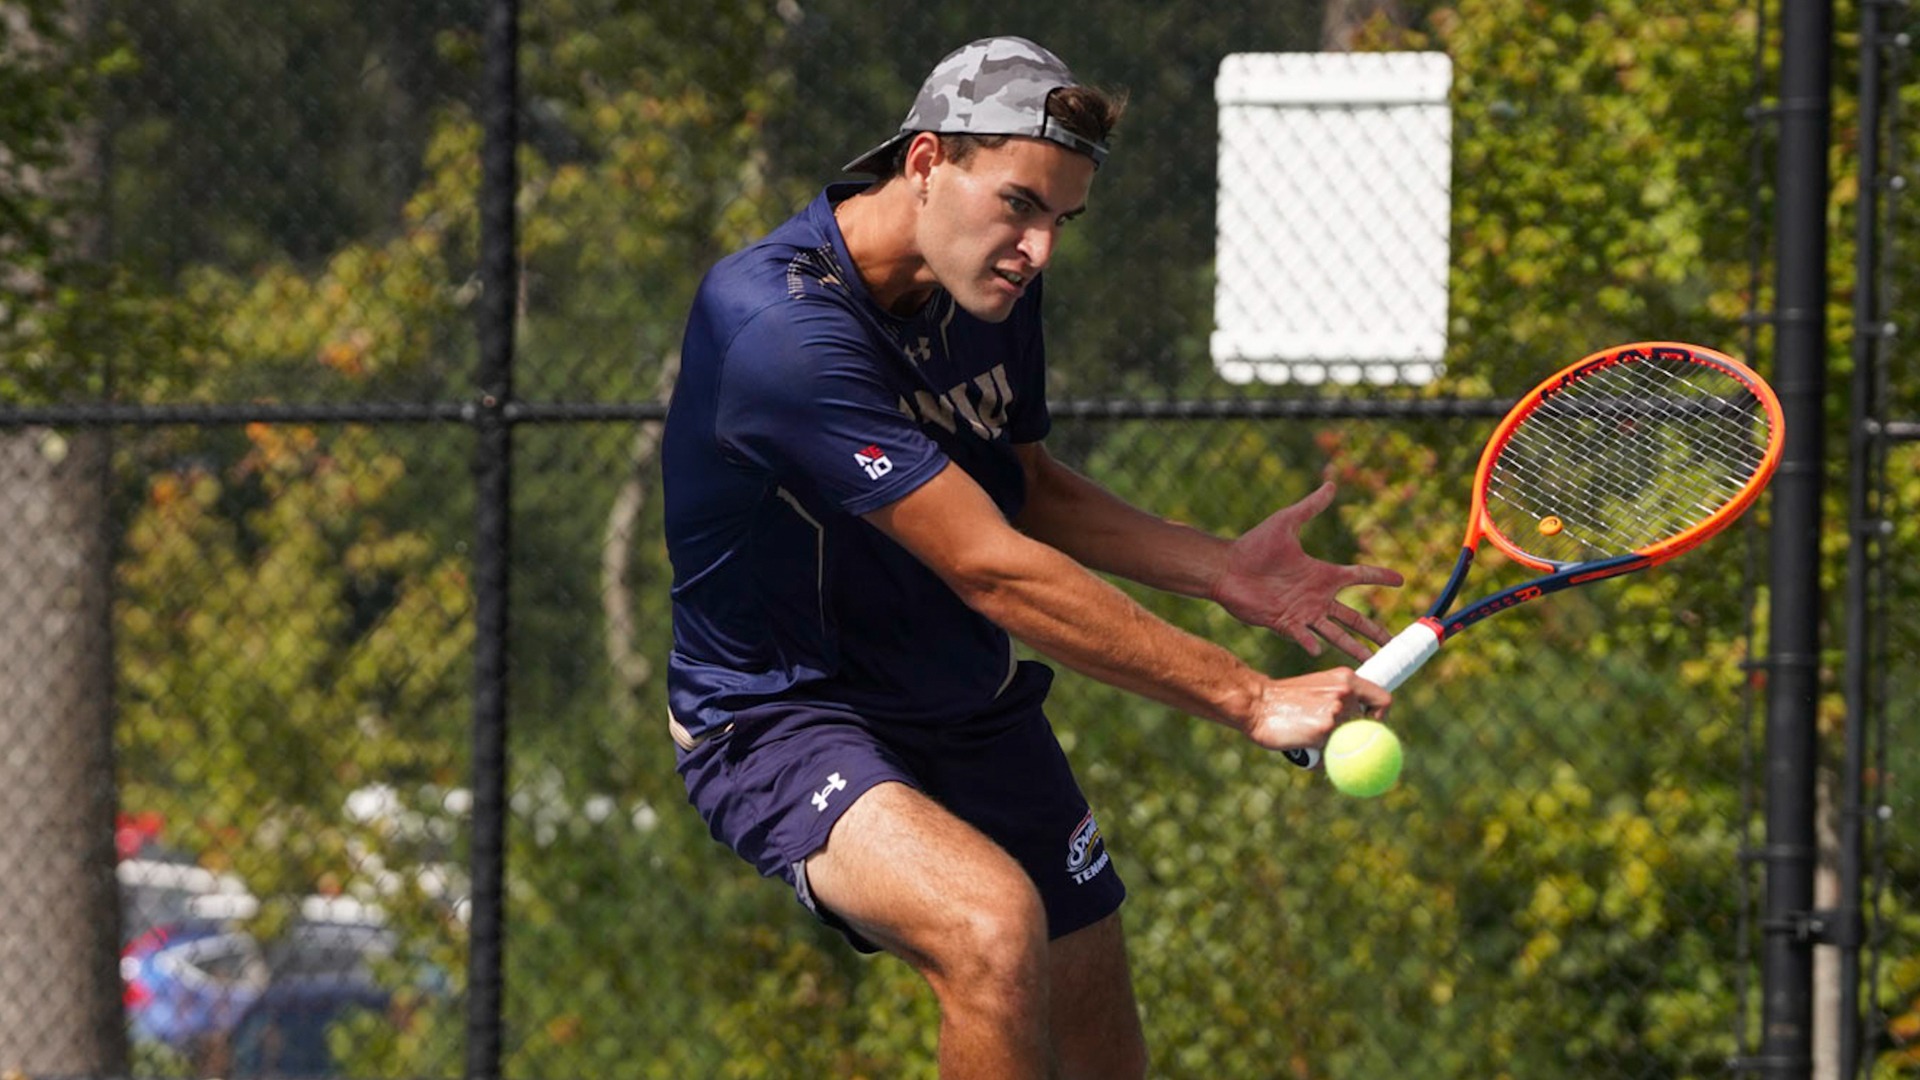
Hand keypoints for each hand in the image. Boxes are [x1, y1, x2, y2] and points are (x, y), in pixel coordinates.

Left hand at [1209, 482, 1403, 661]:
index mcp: (1322, 574)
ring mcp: (1302, 613)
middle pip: (1354, 617)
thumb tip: (1331, 483)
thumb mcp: (1286, 522)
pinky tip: (1321, 652)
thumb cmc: (1254, 545)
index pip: (1359, 575)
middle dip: (1374, 630)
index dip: (1379, 577)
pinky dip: (1311, 645)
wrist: (1226, 567)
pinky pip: (1303, 638)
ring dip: (1353, 647)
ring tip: (1371, 662)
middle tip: (1394, 643)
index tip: (1401, 580)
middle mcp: (1317, 597)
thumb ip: (1310, 507)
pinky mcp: (1284, 624)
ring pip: (1335, 634)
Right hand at [1239, 668, 1391, 752]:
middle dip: (1349, 739)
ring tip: (1308, 740)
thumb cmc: (1284, 701)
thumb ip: (1340, 702)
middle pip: (1366, 728)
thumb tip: (1362, 730)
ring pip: (1349, 743)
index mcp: (1346, 678)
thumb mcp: (1318, 689)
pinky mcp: (1325, 730)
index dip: (1379, 719)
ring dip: (1332, 749)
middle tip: (1330, 741)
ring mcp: (1337, 711)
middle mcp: (1345, 692)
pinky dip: (1320, 759)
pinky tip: (1302, 748)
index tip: (1365, 727)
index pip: (1384, 700)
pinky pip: (1334, 756)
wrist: (1254, 703)